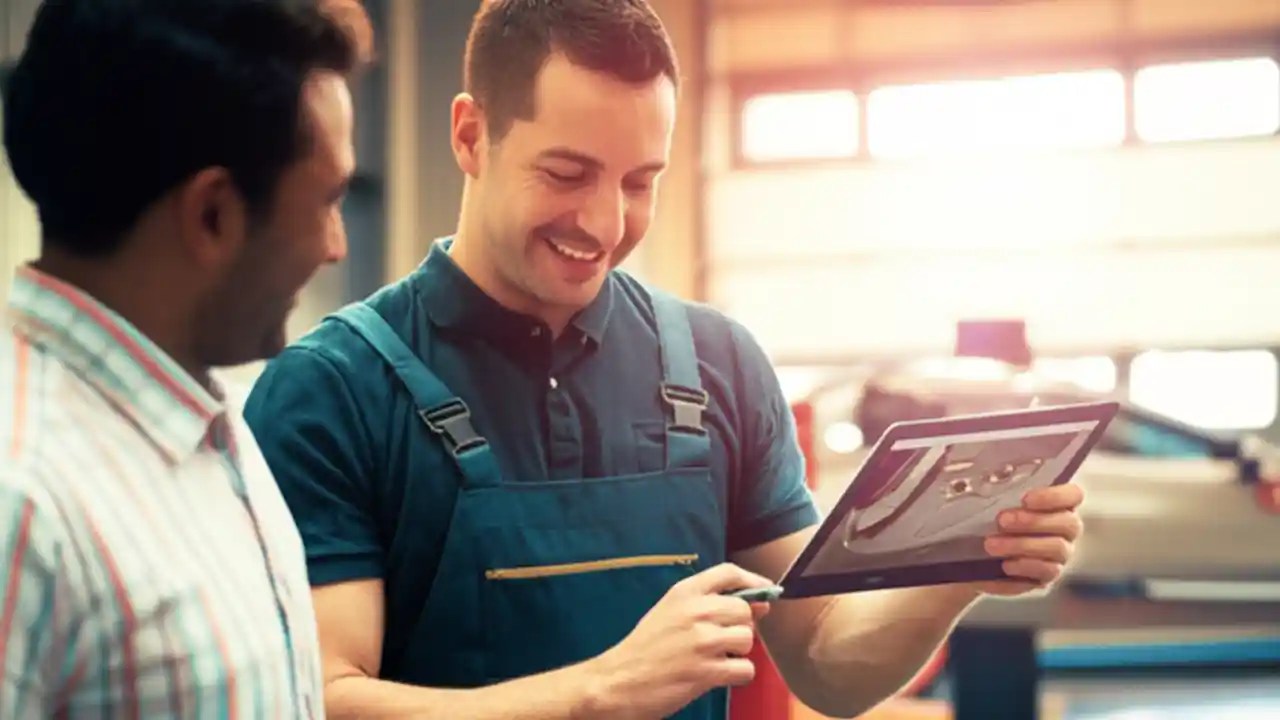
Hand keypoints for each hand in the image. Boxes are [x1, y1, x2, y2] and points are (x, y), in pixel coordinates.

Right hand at [582, 563, 774, 719]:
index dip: (754, 581)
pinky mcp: (706, 672)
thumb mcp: (669, 612)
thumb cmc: (644, 648)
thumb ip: (708, 603)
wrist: (617, 682)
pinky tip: (717, 676)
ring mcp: (702, 642)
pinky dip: (737, 675)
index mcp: (683, 592)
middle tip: (722, 641)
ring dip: (738, 653)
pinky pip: (745, 669)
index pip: (729, 573)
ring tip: (715, 659)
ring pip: (748, 639)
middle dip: (741, 627)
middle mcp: (695, 612)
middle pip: (745, 610)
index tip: (766, 592)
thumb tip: (760, 604)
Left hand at [972, 483, 1084, 596]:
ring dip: (1023, 545)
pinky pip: (1044, 574)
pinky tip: (1002, 566)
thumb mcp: (993, 499)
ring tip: (991, 545)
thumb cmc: (989, 516)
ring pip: (1056, 549)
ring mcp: (1059, 555)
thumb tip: (984, 471)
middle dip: (1034, 521)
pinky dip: (1022, 568)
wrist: (973, 553)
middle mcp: (1065, 529)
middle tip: (1002, 520)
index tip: (1025, 499)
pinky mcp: (1045, 578)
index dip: (1054, 496)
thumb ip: (1000, 486)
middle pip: (1068, 524)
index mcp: (1059, 503)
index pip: (1073, 495)